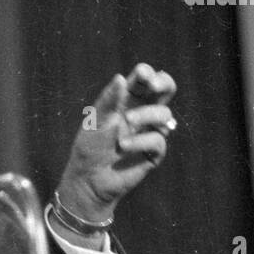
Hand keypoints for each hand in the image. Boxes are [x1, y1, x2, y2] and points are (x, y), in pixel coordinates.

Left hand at [54, 62, 176, 225]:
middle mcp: (142, 113)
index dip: (147, 74)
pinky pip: (158, 140)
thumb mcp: (95, 121)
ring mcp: (150, 131)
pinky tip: (124, 146)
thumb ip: (108, 100)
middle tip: (153, 85)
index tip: (141, 74)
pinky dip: (141, 141)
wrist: (89, 179)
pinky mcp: (154, 152)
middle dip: (163, 83)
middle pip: (165, 90)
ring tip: (125, 124)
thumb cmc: (90, 147)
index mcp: (127, 101)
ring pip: (165, 114)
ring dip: (145, 115)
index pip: (143, 81)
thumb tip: (121, 77)